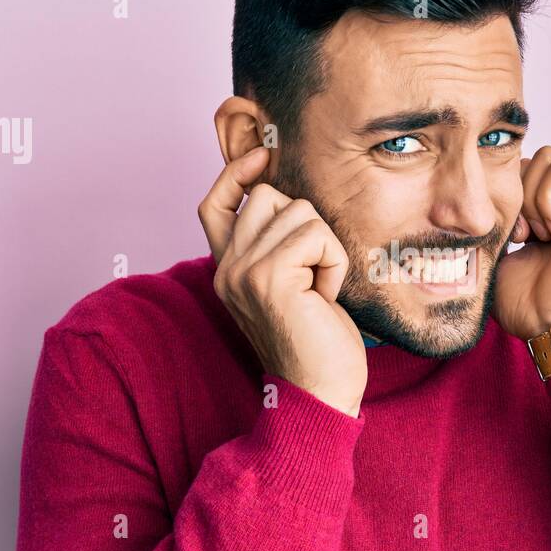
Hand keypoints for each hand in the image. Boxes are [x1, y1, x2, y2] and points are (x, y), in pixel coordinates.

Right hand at [198, 146, 367, 417]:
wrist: (320, 393)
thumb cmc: (317, 341)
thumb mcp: (291, 284)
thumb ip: (278, 246)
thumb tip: (289, 196)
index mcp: (227, 269)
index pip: (214, 205)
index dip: (235, 174)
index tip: (262, 156)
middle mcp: (227, 268)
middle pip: (267, 196)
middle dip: (306, 225)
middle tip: (313, 276)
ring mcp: (243, 271)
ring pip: (298, 210)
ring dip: (325, 248)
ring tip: (319, 289)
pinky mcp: (268, 277)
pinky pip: (317, 235)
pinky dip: (335, 262)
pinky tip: (326, 296)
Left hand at [494, 146, 550, 338]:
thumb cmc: (531, 304)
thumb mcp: (500, 252)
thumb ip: (500, 217)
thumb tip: (482, 192)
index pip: (522, 174)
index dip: (508, 198)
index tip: (512, 236)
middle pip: (533, 160)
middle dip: (519, 195)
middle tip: (525, 235)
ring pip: (547, 159)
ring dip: (533, 200)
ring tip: (542, 235)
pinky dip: (548, 200)